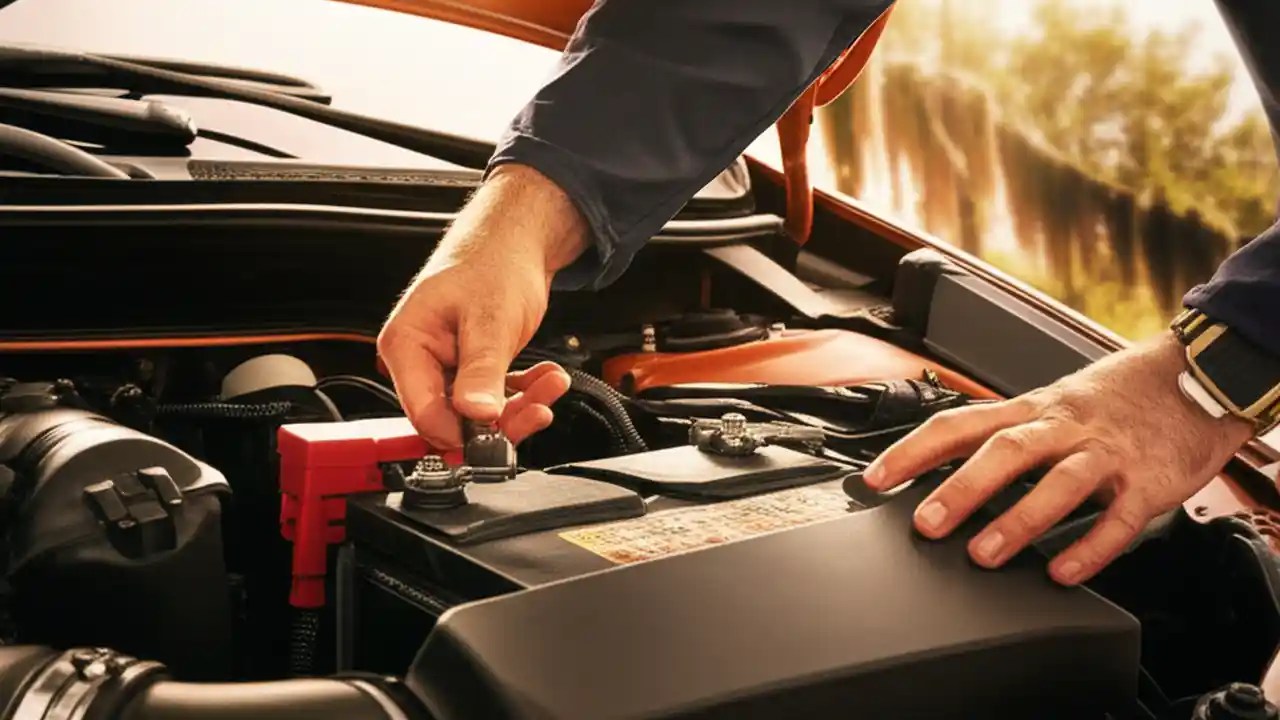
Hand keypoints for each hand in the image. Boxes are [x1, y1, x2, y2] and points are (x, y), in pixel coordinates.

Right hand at [377, 164, 588, 447]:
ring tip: (550, 384)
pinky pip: (494, 400)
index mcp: (405, 345)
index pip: (424, 412)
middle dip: (502, 418)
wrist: (514, 241)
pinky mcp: (469, 371)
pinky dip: (524, 393)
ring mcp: (444, 368)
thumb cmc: (492, 262)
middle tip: (538, 409)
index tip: (498, 432)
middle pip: (452, 419)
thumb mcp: (490, 319)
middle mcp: (419, 361)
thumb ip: (480, 370)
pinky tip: (545, 378)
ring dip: (521, 404)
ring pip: (478, 414)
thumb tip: (476, 414)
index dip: (461, 431)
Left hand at [863, 332, 1253, 585]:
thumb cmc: (1113, 399)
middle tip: (925, 524)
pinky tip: (1063, 572)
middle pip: (1005, 451)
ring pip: (1058, 482)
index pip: (959, 424)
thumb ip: (1004, 436)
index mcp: (1031, 410)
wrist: (1197, 376)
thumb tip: (942, 471)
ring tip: (983, 554)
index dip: (914, 450)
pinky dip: (1091, 546)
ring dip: (1018, 519)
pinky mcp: (1148, 481)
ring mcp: (1106, 453)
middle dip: (961, 487)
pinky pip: (1119, 519)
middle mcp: (1062, 427)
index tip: (874, 479)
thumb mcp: (1050, 405)